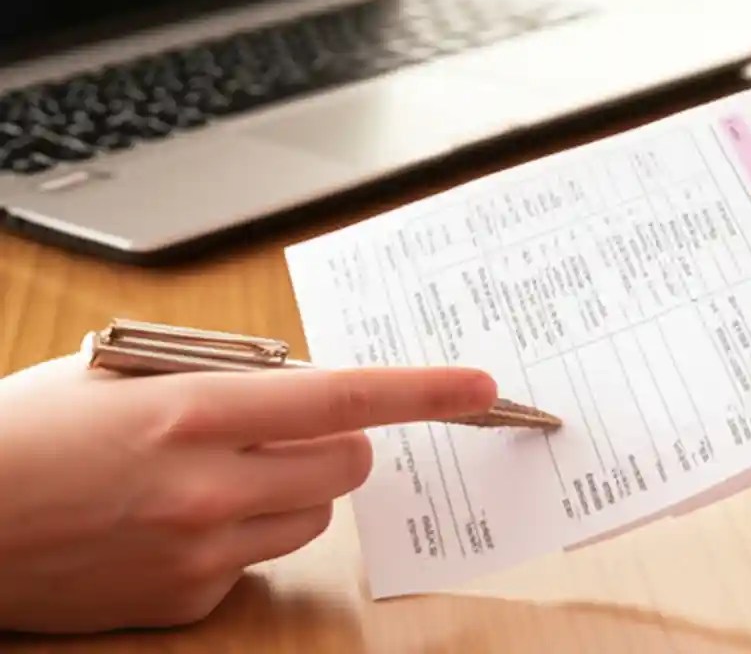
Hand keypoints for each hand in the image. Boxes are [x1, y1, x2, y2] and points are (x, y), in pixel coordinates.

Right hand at [0, 352, 495, 633]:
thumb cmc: (29, 432)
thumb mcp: (123, 374)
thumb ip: (225, 377)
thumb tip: (306, 386)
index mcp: (196, 408)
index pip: (346, 396)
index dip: (425, 390)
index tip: (480, 387)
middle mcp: (209, 482)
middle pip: (350, 463)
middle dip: (338, 442)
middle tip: (290, 432)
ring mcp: (200, 550)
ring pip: (314, 515)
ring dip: (292, 488)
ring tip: (216, 476)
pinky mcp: (185, 600)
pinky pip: (258, 562)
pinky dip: (239, 538)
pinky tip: (171, 525)